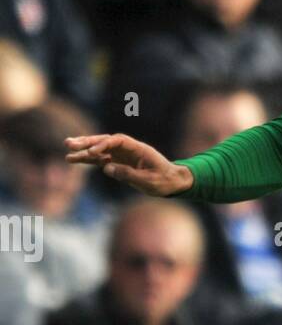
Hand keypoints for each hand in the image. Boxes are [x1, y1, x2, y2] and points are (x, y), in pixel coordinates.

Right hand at [65, 134, 193, 196]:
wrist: (172, 183)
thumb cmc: (164, 181)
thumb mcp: (149, 181)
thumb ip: (128, 174)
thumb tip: (107, 168)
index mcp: (138, 149)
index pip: (117, 141)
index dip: (104, 144)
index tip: (92, 151)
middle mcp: (128, 149)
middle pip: (105, 142)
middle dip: (87, 142)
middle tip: (69, 143)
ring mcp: (122, 156)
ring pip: (100, 151)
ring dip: (84, 151)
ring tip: (67, 152)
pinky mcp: (119, 164)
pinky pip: (101, 160)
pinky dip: (89, 160)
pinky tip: (75, 160)